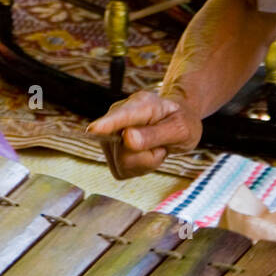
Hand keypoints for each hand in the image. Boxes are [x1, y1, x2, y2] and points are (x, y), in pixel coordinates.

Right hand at [87, 89, 202, 178]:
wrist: (174, 121)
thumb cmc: (179, 121)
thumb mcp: (180, 128)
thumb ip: (156, 134)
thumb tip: (127, 138)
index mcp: (140, 104)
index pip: (121, 116)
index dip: (107, 124)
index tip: (95, 130)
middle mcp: (117, 115)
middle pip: (124, 152)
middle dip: (148, 157)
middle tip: (162, 144)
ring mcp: (110, 133)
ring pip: (123, 164)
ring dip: (145, 161)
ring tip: (154, 145)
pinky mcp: (109, 151)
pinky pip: (122, 170)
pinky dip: (139, 167)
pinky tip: (146, 152)